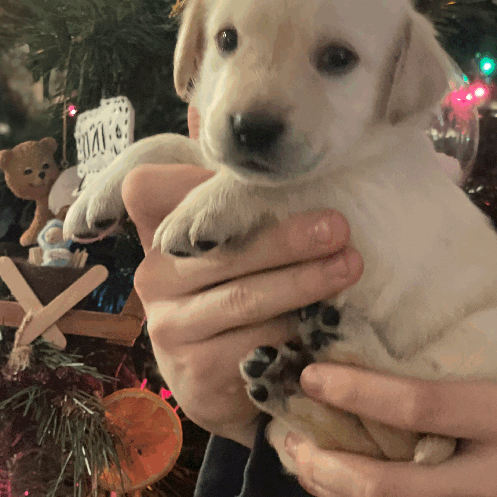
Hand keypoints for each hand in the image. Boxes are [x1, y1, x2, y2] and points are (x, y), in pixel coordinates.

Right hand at [122, 163, 362, 448]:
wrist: (223, 381)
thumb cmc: (235, 293)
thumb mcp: (233, 244)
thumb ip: (235, 194)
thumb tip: (239, 114)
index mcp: (160, 234)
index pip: (149, 189)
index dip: (191, 180)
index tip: (259, 177)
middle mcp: (154, 276)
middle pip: (221, 248)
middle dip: (285, 238)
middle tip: (339, 228)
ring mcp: (169, 327)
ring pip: (243, 299)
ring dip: (302, 284)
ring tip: (348, 268)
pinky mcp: (193, 373)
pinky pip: (253, 346)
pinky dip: (295, 333)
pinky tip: (328, 323)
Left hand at [285, 324, 496, 496]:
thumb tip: (472, 294)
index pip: (421, 406)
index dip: (358, 392)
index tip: (312, 375)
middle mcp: (493, 477)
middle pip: (388, 484)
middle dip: (325, 463)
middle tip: (287, 437)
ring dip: (334, 494)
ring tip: (299, 463)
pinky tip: (342, 489)